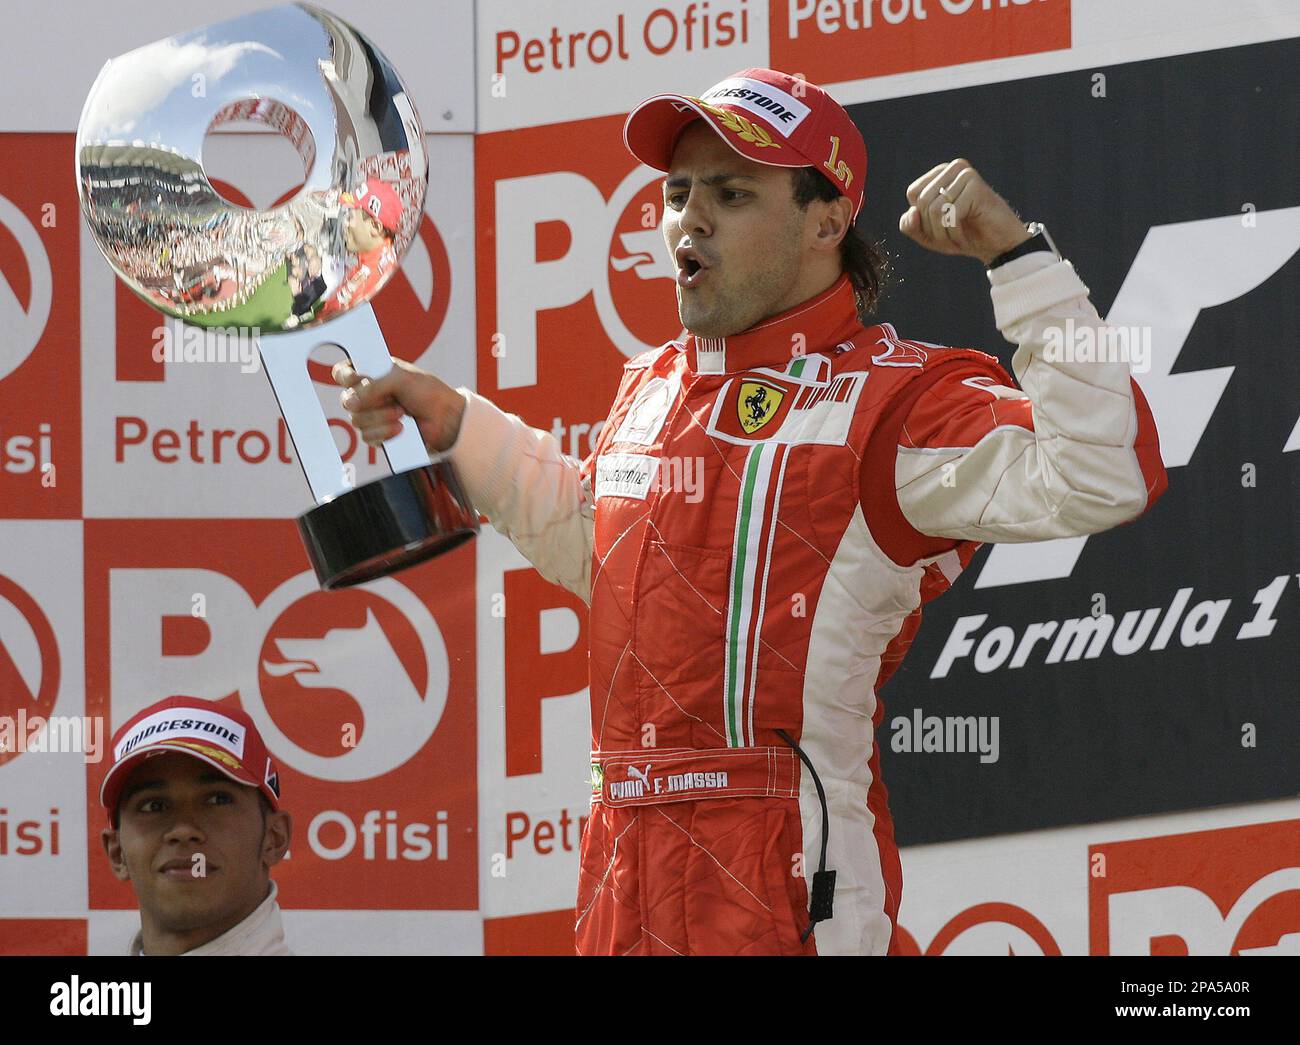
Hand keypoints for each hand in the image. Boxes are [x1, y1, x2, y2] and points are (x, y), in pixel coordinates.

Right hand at [333, 358, 465, 452]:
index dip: (345, 376)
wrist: (446, 419)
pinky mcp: (378, 435)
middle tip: (393, 400)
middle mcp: (368, 395)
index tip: (357, 379)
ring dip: (381, 418)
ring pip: (357, 421)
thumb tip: (350, 403)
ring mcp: (372, 415)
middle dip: (371, 402)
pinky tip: (401, 429)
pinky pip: (368, 437)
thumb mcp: (401, 379)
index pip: (342, 373)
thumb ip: (373, 387)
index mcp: (372, 374)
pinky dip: (385, 433)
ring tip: (402, 414)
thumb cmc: (427, 393)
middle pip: (346, 401)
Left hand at [898, 159, 1031, 264]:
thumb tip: (912, 212)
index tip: (938, 227)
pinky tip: (964, 238)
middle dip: (931, 228)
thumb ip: (910, 225)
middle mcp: (953, 168)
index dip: (921, 218)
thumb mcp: (928, 235)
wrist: (997, 246)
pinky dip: (954, 234)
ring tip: (956, 239)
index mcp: (940, 174)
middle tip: (948, 237)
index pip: (914, 194)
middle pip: (923, 201)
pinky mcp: (976, 187)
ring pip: (934, 209)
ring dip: (942, 234)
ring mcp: (966, 175)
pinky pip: (951, 215)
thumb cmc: (963, 236)